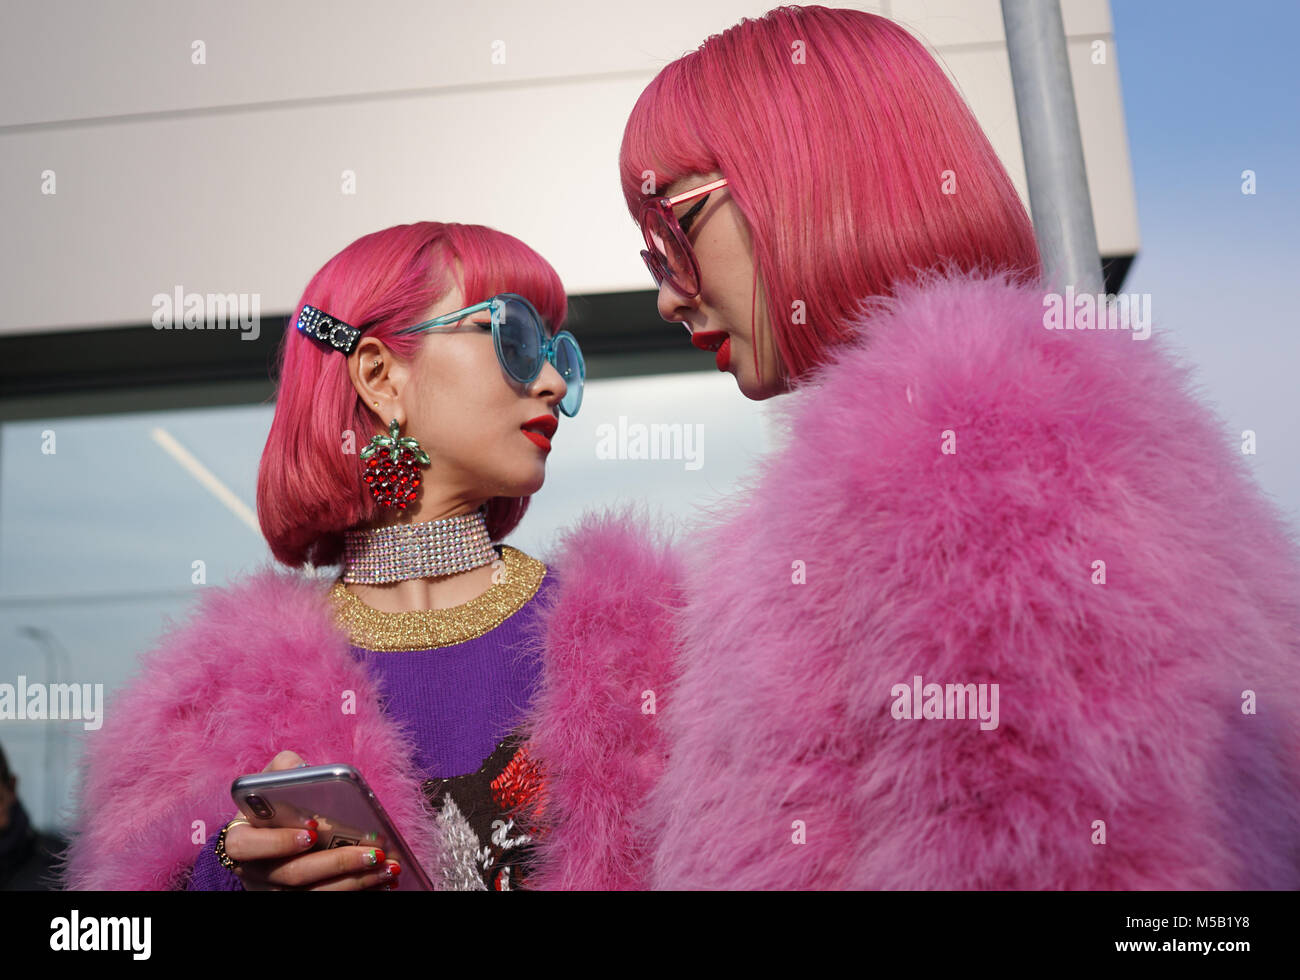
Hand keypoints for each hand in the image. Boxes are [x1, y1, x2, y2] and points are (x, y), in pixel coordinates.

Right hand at [221, 750, 401, 890]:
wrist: (272, 837)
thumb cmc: (275, 806)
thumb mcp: (271, 784)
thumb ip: (282, 771)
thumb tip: (297, 768)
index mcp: (241, 840)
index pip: (247, 845)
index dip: (278, 841)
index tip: (313, 831)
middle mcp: (254, 872)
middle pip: (293, 874)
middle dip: (337, 863)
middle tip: (373, 852)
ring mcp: (275, 892)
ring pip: (315, 894)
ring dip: (356, 882)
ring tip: (388, 866)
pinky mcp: (296, 900)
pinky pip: (328, 900)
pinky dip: (360, 891)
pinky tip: (384, 880)